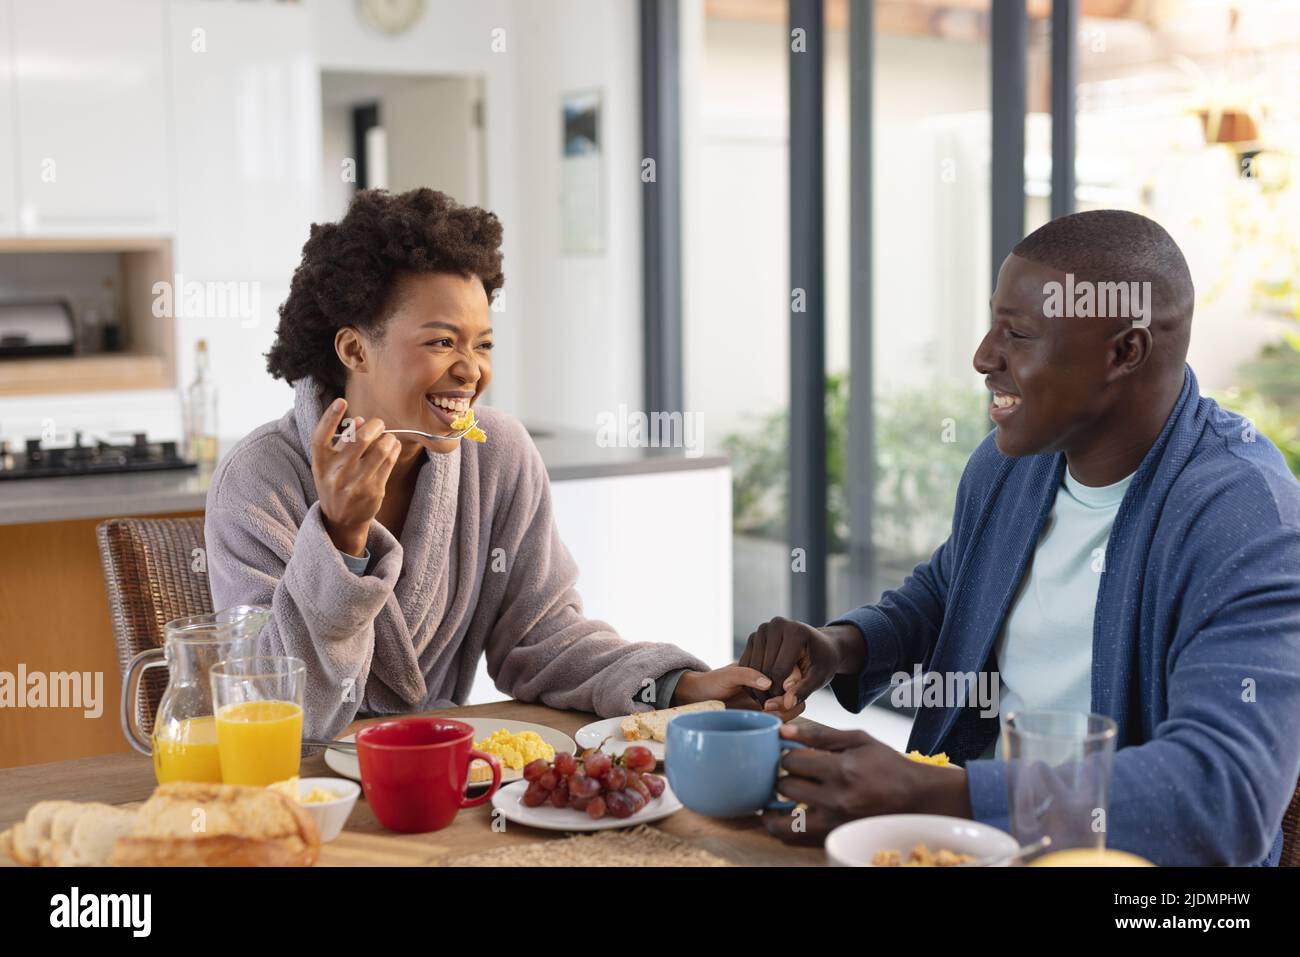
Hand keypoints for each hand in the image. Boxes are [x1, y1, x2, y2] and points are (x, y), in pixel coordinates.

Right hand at [310, 398, 401, 554]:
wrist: (341, 519)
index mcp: (320, 464)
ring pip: (380, 450)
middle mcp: (335, 474)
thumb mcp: (329, 465)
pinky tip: (392, 447)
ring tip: (388, 437)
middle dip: (374, 425)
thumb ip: (341, 443)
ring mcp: (355, 484)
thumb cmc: (335, 483)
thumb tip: (360, 420)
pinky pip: (389, 462)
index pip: (320, 437)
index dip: (329, 417)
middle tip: (378, 424)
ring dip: (388, 438)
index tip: (341, 401)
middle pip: (359, 439)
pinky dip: (394, 449)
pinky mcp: (373, 491)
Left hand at [672, 665, 806, 721]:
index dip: (793, 683)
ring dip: (784, 714)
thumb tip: (768, 682)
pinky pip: (777, 723)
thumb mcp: (728, 675)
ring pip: (791, 711)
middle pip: (796, 696)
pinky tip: (763, 722)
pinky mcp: (762, 720)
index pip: (792, 676)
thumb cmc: (712, 682)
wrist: (698, 699)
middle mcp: (772, 689)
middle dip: (790, 702)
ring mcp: (769, 705)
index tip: (783, 689)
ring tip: (765, 713)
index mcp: (768, 672)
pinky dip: (775, 724)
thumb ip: (747, 675)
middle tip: (770, 706)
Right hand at [739, 617, 861, 710]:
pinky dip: (753, 679)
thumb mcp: (819, 678)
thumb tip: (787, 704)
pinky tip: (767, 686)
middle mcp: (777, 624)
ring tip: (776, 693)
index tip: (788, 699)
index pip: (780, 669)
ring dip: (761, 685)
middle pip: (765, 668)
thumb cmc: (821, 662)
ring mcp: (763, 629)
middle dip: (771, 689)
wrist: (819, 646)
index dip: (781, 691)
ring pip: (753, 667)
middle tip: (781, 698)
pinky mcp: (754, 635)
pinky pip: (747, 664)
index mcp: (795, 631)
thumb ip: (803, 690)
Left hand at [759, 723, 971, 845]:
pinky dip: (786, 825)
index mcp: (842, 769)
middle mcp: (836, 799)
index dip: (787, 754)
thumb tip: (783, 732)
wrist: (916, 798)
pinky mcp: (834, 837)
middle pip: (785, 787)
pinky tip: (788, 813)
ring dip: (776, 805)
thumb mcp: (858, 740)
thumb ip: (820, 735)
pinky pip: (795, 837)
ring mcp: (834, 823)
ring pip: (782, 821)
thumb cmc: (886, 765)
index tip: (793, 754)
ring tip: (781, 795)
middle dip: (783, 776)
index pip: (793, 761)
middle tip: (790, 773)